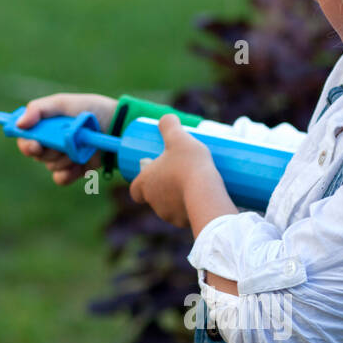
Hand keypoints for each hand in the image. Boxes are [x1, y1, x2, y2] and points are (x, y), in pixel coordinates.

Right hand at [14, 92, 116, 185]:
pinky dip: (68, 173)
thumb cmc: (90, 109)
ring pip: (50, 166)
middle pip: (36, 154)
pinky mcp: (74, 170)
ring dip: (64, 158)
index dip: (26, 144)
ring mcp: (62, 157)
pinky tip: (79, 165)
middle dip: (50, 149)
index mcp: (44, 126)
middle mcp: (49, 142)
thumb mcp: (63, 103)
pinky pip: (60, 178)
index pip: (24, 138)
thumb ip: (39, 110)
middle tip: (63, 144)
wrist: (117, 126)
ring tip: (79, 147)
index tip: (35, 145)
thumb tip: (19, 124)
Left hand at [129, 114, 233, 232]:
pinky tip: (202, 200)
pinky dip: (190, 209)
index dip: (142, 180)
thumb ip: (170, 125)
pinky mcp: (185, 224)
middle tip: (179, 173)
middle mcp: (153, 202)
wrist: (207, 194)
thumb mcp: (178, 138)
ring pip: (170, 206)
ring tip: (193, 184)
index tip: (154, 171)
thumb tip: (166, 118)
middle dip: (164, 186)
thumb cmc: (188, 165)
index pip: (135, 188)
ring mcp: (168, 215)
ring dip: (178, 198)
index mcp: (145, 184)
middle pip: (154, 196)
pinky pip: (185, 216)